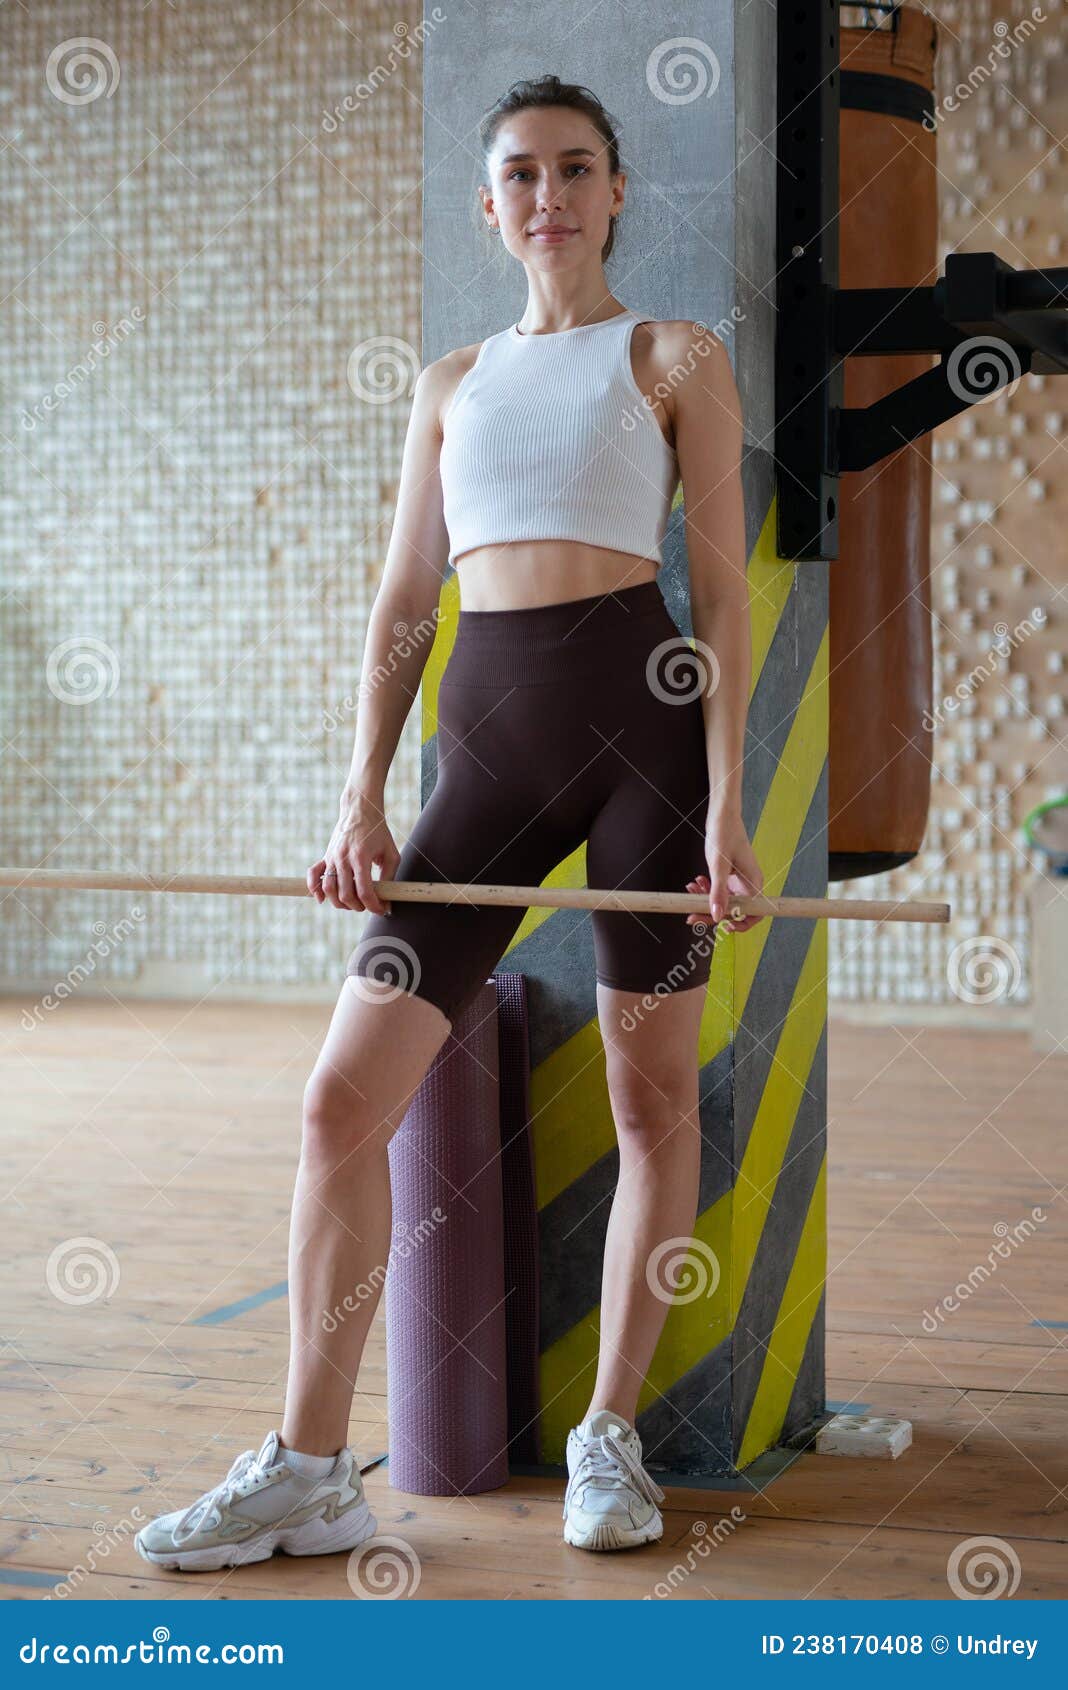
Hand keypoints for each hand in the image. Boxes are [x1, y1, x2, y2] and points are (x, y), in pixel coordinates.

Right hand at [308, 792, 399, 915]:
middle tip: (367, 905)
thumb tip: (387, 898)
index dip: (374, 906)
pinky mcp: (325, 856)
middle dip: (358, 906)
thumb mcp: (391, 853)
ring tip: (352, 903)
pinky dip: (314, 889)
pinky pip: (313, 875)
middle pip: (345, 895)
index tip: (381, 910)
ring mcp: (332, 858)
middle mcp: (343, 859)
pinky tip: (322, 899)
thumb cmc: (378, 832)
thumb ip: (389, 876)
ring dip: (340, 903)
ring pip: (329, 889)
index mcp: (361, 858)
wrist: (360, 810)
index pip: (365, 892)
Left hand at [686, 808, 764, 934]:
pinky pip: (719, 890)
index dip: (740, 925)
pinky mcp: (729, 876)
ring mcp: (738, 881)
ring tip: (691, 892)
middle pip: (734, 910)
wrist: (722, 814)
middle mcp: (748, 885)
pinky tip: (695, 882)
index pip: (753, 914)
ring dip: (706, 901)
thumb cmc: (725, 834)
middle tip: (691, 915)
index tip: (721, 927)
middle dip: (712, 914)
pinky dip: (706, 890)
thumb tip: (717, 917)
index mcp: (753, 883)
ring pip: (723, 901)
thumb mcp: (719, 865)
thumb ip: (718, 892)